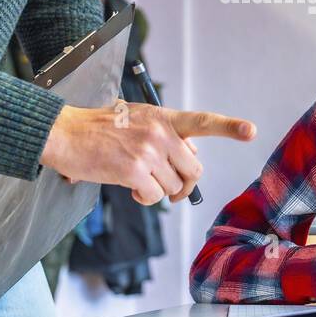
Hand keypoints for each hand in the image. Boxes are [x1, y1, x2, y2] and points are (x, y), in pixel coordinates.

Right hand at [41, 103, 255, 205]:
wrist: (65, 133)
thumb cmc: (100, 129)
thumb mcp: (138, 121)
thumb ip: (167, 135)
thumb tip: (192, 152)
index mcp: (163, 118)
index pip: (202, 121)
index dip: (229, 126)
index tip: (250, 131)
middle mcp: (160, 132)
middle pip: (193, 170)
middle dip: (183, 184)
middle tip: (166, 186)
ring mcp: (148, 152)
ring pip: (173, 187)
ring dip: (158, 191)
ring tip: (136, 179)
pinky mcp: (133, 171)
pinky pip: (153, 197)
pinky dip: (144, 198)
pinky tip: (128, 187)